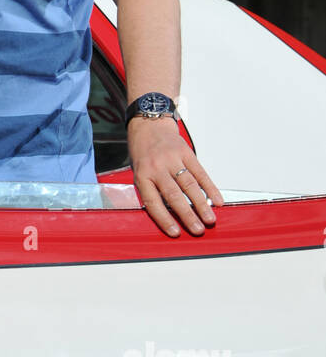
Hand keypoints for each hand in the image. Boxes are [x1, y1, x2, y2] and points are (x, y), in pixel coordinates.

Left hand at [128, 117, 223, 236]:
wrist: (149, 124)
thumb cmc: (143, 152)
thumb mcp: (139, 172)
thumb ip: (152, 191)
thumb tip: (170, 216)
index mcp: (142, 176)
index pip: (153, 202)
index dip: (164, 219)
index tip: (176, 232)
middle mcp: (157, 168)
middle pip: (174, 195)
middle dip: (187, 215)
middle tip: (198, 230)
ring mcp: (172, 159)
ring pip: (189, 185)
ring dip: (201, 204)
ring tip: (210, 219)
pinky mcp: (186, 152)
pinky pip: (200, 172)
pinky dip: (210, 187)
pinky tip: (217, 200)